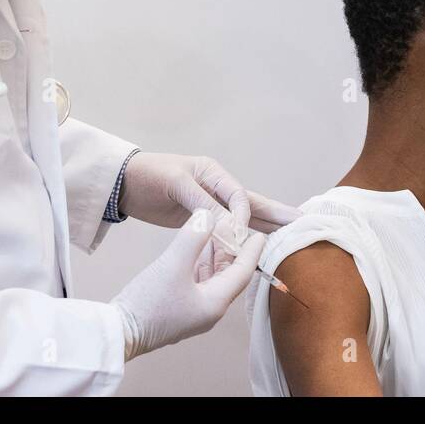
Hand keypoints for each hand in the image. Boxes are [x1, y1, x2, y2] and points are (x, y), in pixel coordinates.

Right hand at [111, 208, 266, 360]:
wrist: (117, 333)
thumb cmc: (147, 304)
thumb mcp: (172, 264)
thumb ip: (193, 237)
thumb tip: (207, 216)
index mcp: (215, 303)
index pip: (242, 272)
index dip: (251, 250)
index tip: (260, 233)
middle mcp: (209, 309)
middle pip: (228, 274)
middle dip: (231, 249)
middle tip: (233, 225)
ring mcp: (193, 310)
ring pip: (212, 277)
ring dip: (214, 254)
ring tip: (215, 231)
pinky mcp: (178, 308)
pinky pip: (197, 281)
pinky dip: (200, 263)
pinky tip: (194, 249)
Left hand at [119, 151, 300, 234]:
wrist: (122, 184)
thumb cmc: (147, 176)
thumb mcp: (175, 186)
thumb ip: (202, 205)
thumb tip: (230, 226)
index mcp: (212, 172)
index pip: (239, 196)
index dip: (243, 216)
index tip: (239, 235)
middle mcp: (215, 187)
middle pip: (251, 204)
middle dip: (276, 215)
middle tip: (302, 223)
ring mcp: (209, 203)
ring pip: (242, 219)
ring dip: (263, 229)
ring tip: (289, 237)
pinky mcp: (200, 219)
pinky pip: (225, 232)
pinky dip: (238, 241)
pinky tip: (253, 251)